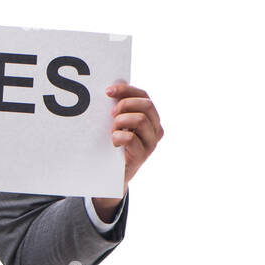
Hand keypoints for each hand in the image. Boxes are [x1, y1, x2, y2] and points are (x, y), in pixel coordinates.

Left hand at [92, 82, 162, 220]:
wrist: (113, 174)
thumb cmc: (115, 144)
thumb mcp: (118, 123)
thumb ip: (119, 109)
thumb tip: (109, 90)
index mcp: (151, 117)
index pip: (144, 95)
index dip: (126, 90)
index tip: (108, 91)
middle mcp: (156, 129)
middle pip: (146, 104)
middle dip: (124, 105)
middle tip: (111, 115)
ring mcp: (151, 143)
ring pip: (139, 119)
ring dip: (120, 122)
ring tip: (112, 131)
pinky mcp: (142, 155)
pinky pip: (130, 138)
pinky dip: (118, 137)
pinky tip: (113, 142)